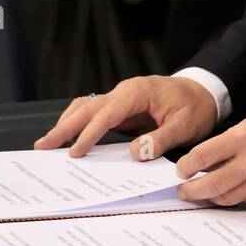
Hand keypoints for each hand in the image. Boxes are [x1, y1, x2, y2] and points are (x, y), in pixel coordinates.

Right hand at [33, 75, 218, 158]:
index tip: (76, 152)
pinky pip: (94, 114)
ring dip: (66, 124)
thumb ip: (161, 139)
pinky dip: (78, 123)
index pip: (107, 114)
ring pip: (85, 108)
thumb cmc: (195, 107)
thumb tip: (136, 152)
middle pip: (87, 108)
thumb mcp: (185, 126)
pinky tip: (68, 138)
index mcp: (137, 92)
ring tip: (49, 143)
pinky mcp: (120, 108)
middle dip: (64, 127)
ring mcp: (120, 99)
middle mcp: (124, 92)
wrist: (203, 92)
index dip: (90, 133)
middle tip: (43, 145)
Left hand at [175, 105, 245, 204]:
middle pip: (212, 184)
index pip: (204, 156)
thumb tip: (207, 159)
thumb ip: (229, 142)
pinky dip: (230, 197)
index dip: (186, 166)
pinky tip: (224, 193)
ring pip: (226, 197)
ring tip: (199, 194)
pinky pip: (245, 199)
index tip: (181, 169)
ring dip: (209, 197)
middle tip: (182, 190)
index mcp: (244, 137)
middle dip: (191, 190)